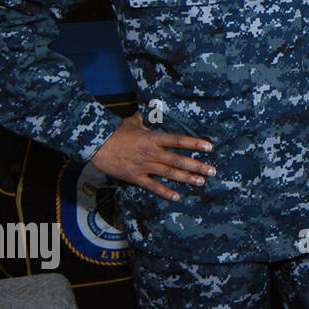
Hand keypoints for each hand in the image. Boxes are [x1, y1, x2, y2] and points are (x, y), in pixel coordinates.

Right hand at [90, 112, 214, 201]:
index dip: (195, 144)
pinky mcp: (135, 177)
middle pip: (179, 160)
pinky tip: (176, 196)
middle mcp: (152, 153)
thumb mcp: (130, 122)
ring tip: (201, 182)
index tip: (209, 147)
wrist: (95, 146)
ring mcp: (144, 166)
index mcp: (152, 138)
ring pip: (170, 173)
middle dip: (197, 166)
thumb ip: (141, 120)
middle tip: (212, 170)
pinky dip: (165, 192)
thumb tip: (142, 112)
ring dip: (187, 178)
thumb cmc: (113, 132)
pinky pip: (153, 186)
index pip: (178, 141)